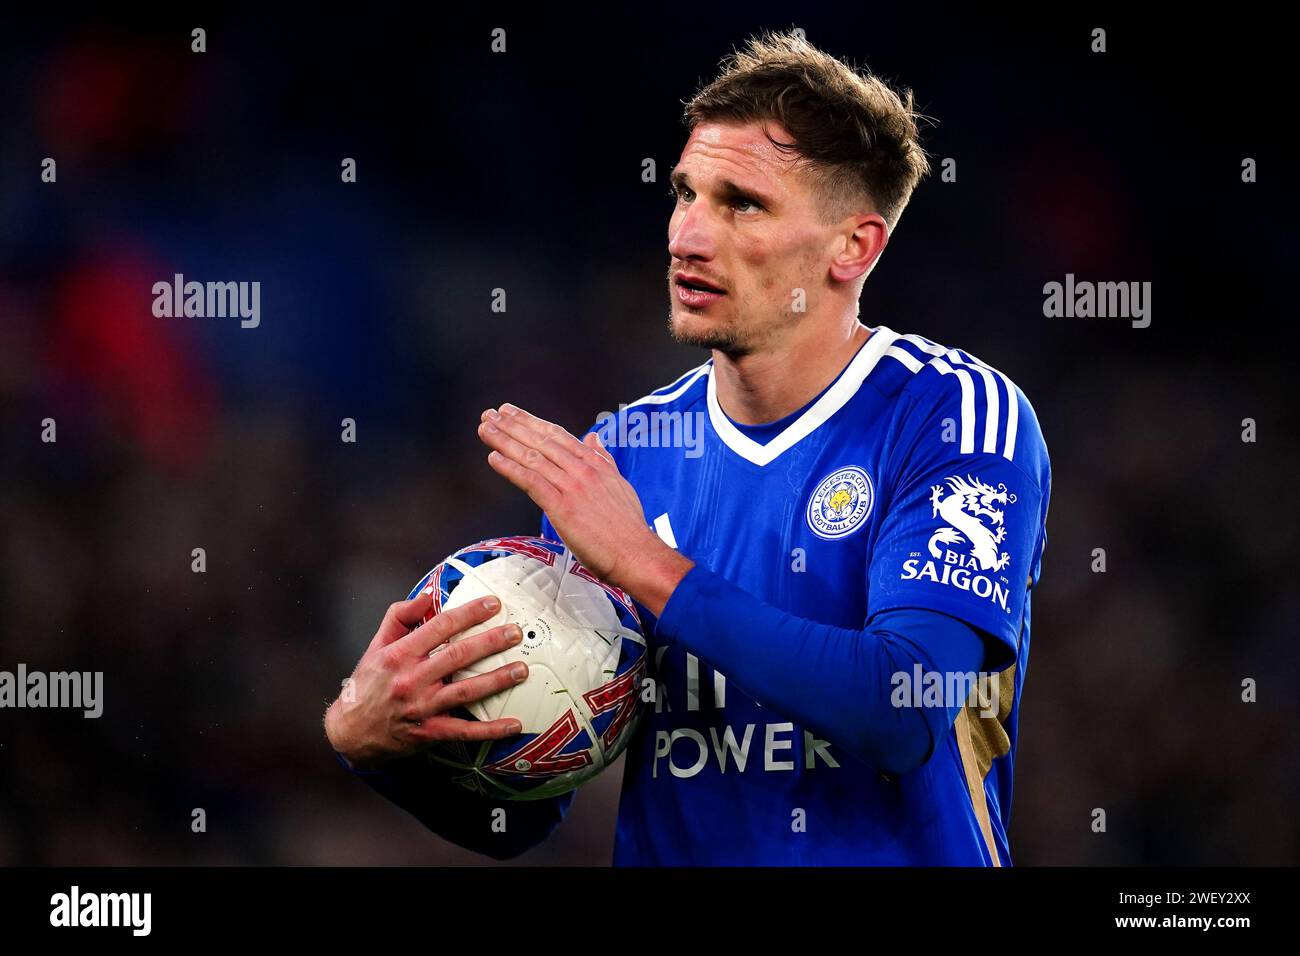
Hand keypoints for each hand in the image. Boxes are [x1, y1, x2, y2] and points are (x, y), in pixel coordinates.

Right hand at [324, 591, 528, 770]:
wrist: (351, 732)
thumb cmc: (368, 684)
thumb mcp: (377, 646)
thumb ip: (400, 616)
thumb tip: (427, 595)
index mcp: (400, 654)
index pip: (440, 626)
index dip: (469, 613)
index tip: (493, 604)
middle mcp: (411, 679)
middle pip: (458, 656)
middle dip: (491, 642)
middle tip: (516, 633)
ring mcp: (422, 708)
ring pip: (466, 692)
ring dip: (497, 680)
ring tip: (522, 670)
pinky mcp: (429, 733)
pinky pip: (465, 731)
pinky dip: (491, 730)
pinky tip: (515, 724)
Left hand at [477, 403, 693, 614]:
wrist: (636, 553)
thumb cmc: (628, 527)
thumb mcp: (619, 484)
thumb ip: (604, 460)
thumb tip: (594, 440)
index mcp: (594, 464)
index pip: (558, 436)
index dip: (532, 422)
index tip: (513, 413)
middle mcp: (582, 470)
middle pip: (541, 441)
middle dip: (513, 425)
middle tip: (490, 414)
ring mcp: (572, 487)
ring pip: (533, 457)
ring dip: (506, 441)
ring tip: (486, 429)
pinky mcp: (563, 507)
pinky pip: (532, 482)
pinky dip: (511, 468)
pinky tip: (494, 458)